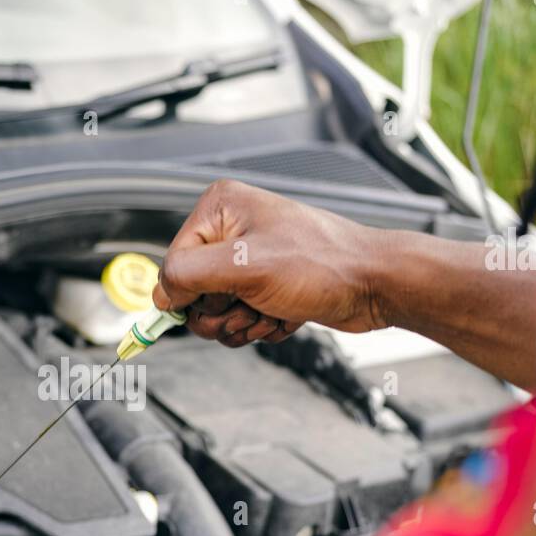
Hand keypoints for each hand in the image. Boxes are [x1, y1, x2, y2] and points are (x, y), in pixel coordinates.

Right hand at [152, 179, 386, 345]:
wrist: (374, 284)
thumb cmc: (324, 263)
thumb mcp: (245, 266)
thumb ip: (188, 276)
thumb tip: (160, 294)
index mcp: (220, 209)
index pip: (174, 264)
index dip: (192, 293)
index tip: (220, 300)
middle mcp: (231, 232)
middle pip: (193, 295)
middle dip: (225, 312)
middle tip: (253, 304)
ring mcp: (249, 261)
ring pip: (217, 314)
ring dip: (245, 322)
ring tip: (275, 308)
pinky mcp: (265, 288)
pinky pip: (241, 321)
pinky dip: (262, 326)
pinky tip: (286, 313)